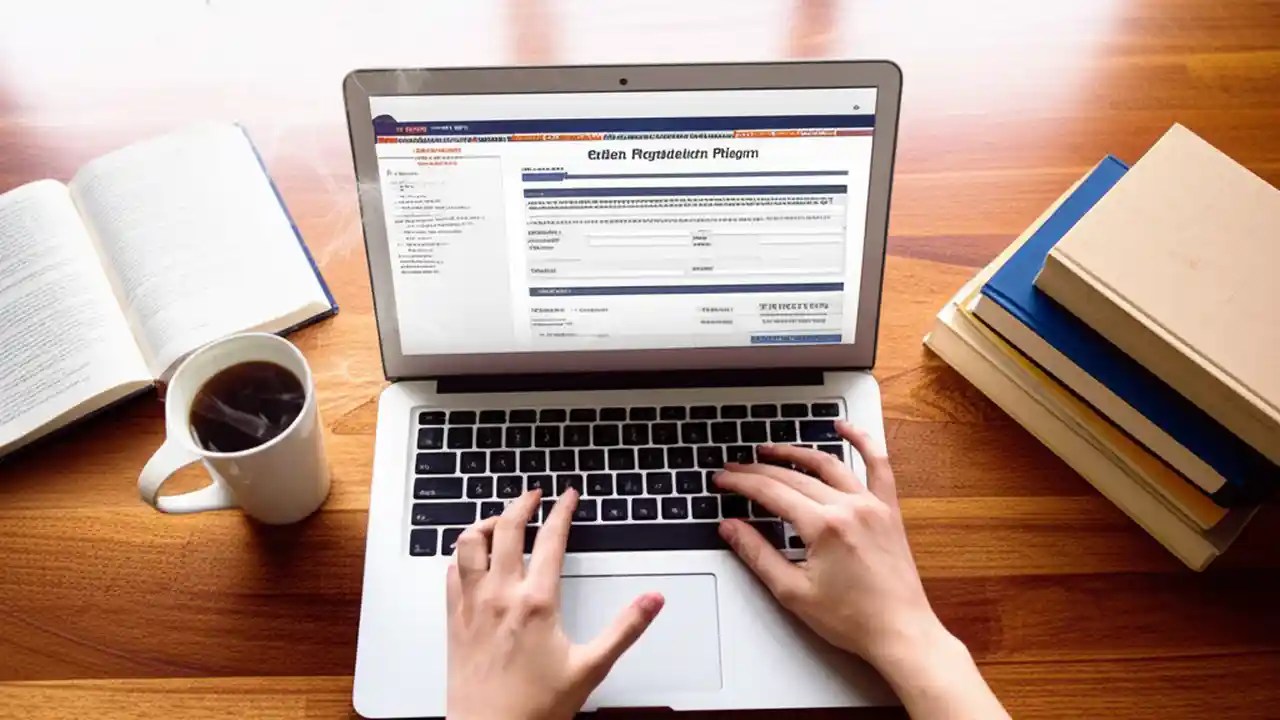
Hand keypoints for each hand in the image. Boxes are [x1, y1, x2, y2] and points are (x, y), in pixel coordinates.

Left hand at [446, 489, 664, 719]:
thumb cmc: (535, 708)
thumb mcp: (591, 668)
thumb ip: (625, 628)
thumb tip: (653, 600)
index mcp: (537, 602)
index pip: (550, 538)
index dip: (561, 510)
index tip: (567, 496)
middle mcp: (500, 595)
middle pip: (506, 528)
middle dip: (521, 503)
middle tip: (534, 495)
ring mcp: (473, 604)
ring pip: (470, 542)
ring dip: (486, 523)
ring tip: (500, 519)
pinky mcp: (455, 619)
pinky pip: (451, 572)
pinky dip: (462, 555)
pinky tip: (471, 558)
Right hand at [715, 421, 1008, 719]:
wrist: (900, 633)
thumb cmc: (852, 619)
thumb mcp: (793, 592)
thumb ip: (757, 554)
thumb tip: (730, 528)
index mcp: (824, 527)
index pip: (771, 492)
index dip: (741, 483)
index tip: (722, 480)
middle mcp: (849, 507)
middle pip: (793, 476)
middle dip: (757, 471)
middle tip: (734, 470)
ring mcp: (872, 505)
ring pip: (828, 464)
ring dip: (795, 453)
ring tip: (769, 450)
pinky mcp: (888, 510)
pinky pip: (878, 465)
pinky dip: (862, 441)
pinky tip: (844, 428)